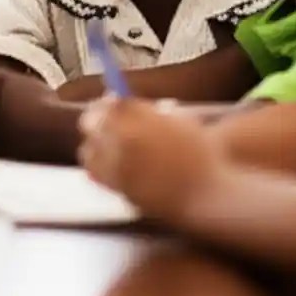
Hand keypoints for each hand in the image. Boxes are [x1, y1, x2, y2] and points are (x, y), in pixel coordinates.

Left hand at [78, 97, 223, 220]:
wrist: (207, 195)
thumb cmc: (199, 155)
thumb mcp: (180, 122)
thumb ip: (148, 111)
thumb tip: (120, 100)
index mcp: (143, 120)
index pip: (111, 103)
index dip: (108, 101)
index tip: (110, 100)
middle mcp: (127, 141)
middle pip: (92, 122)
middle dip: (95, 117)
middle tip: (97, 117)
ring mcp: (120, 167)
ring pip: (88, 149)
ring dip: (93, 142)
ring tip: (102, 140)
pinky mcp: (118, 189)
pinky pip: (95, 172)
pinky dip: (97, 163)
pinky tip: (106, 160)